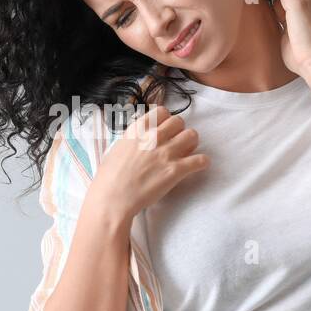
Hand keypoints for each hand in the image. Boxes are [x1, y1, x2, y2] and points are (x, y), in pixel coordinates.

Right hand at [88, 105, 208, 219]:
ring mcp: (166, 152)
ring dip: (191, 143)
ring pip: (192, 136)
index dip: (166, 120)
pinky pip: (200, 160)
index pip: (162, 112)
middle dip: (179, 131)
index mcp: (138, 129)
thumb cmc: (109, 177)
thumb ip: (132, 139)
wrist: (113, 198)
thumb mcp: (117, 148)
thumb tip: (139, 139)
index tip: (165, 129)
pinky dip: (201, 162)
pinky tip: (198, 165)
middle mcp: (154, 137)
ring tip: (187, 152)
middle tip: (176, 142)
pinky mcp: (176, 170)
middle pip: (179, 122)